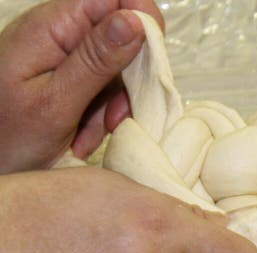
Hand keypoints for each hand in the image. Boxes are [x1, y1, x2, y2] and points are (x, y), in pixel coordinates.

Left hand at [0, 0, 163, 172]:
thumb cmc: (6, 138)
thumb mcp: (57, 102)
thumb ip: (97, 60)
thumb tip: (136, 20)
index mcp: (51, 27)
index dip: (142, 21)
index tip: (152, 63)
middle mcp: (59, 33)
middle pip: (123, 34)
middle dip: (130, 77)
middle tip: (114, 115)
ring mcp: (64, 55)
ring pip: (119, 66)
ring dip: (115, 103)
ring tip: (88, 134)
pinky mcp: (69, 76)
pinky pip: (106, 86)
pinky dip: (104, 113)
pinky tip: (82, 134)